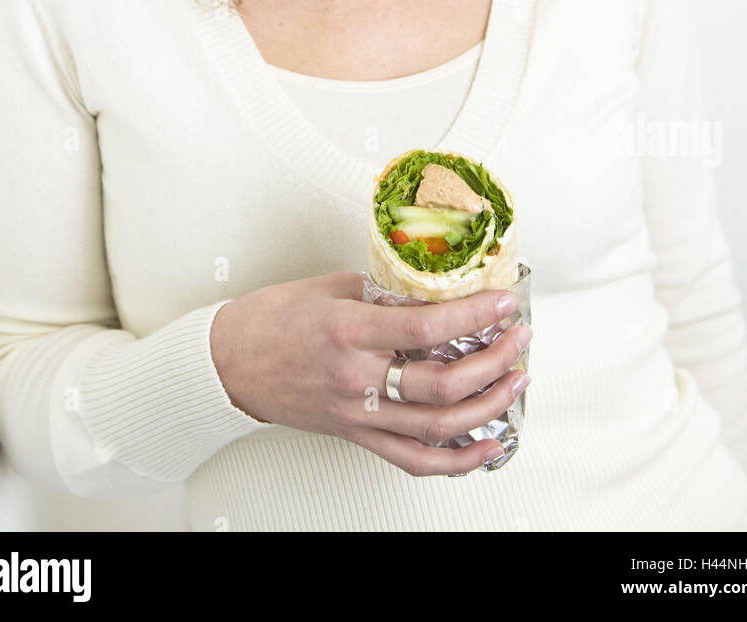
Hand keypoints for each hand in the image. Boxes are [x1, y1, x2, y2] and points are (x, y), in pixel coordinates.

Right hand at [209, 271, 531, 476]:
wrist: (228, 363)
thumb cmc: (271, 321)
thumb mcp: (329, 287)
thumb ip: (383, 291)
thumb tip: (433, 289)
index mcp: (348, 331)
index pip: (426, 328)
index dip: (474, 315)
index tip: (504, 301)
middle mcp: (356, 378)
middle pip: (442, 384)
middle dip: (494, 360)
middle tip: (518, 338)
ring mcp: (358, 414)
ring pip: (438, 426)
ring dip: (488, 405)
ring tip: (515, 381)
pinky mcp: (357, 435)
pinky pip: (415, 459)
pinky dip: (458, 459)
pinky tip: (487, 444)